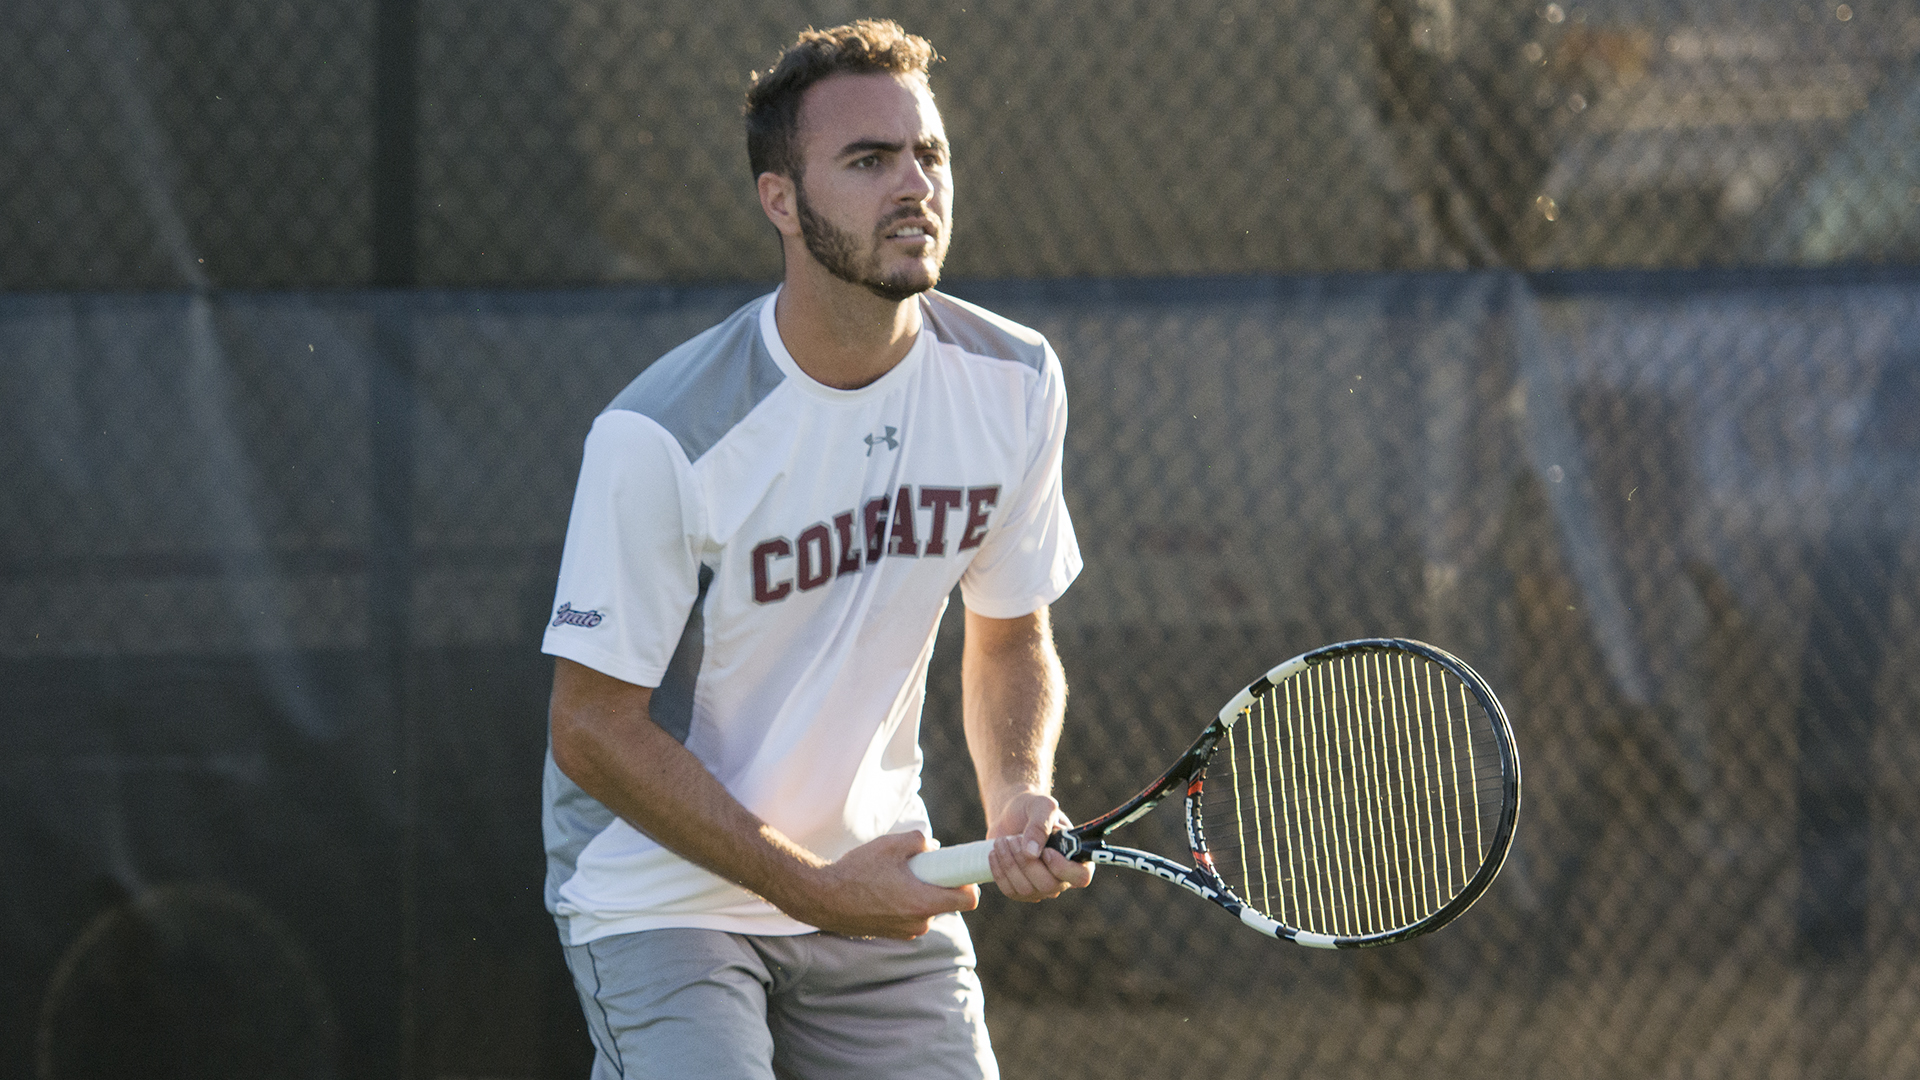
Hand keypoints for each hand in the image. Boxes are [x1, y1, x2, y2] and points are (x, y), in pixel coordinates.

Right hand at [779, 831, 978, 939]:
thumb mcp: (891, 845)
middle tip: (921, 867)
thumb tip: (932, 846)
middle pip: (947, 903)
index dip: (969, 883)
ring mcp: (905, 932)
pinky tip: (885, 890)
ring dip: (920, 894)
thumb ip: (919, 841)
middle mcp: (918, 923)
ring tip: (896, 877)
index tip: (960, 870)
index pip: (969, 900)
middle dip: (940, 884)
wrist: (823, 898)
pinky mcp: (892, 934)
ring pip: (927, 909)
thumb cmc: (857, 871)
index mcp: (924, 902)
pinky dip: (906, 904)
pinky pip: (910, 917)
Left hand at [986, 790, 1094, 901]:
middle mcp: (1062, 877)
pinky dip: (999, 872)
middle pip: (1049, 886)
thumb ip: (1040, 825)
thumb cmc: (1032, 808)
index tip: (1046, 851)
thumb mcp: (1040, 806)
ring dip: (1009, 864)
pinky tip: (995, 853)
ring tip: (1002, 841)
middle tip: (1014, 839)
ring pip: (1026, 890)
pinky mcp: (1021, 891)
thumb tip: (1032, 853)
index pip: (1081, 877)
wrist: (1011, 814)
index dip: (1063, 868)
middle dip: (1026, 863)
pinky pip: (1010, 891)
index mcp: (1076, 857)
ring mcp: (1041, 888)